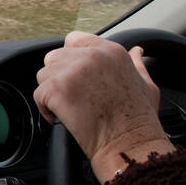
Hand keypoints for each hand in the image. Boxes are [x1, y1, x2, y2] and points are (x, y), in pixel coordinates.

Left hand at [34, 31, 174, 184]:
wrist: (129, 144)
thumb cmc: (139, 121)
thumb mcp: (147, 86)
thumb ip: (138, 64)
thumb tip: (137, 51)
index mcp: (111, 51)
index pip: (74, 39)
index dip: (70, 58)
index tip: (76, 77)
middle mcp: (91, 56)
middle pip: (55, 56)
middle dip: (59, 77)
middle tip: (73, 97)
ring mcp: (73, 71)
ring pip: (44, 74)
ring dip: (51, 93)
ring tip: (69, 109)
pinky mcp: (57, 89)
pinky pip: (38, 94)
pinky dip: (45, 109)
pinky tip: (62, 118)